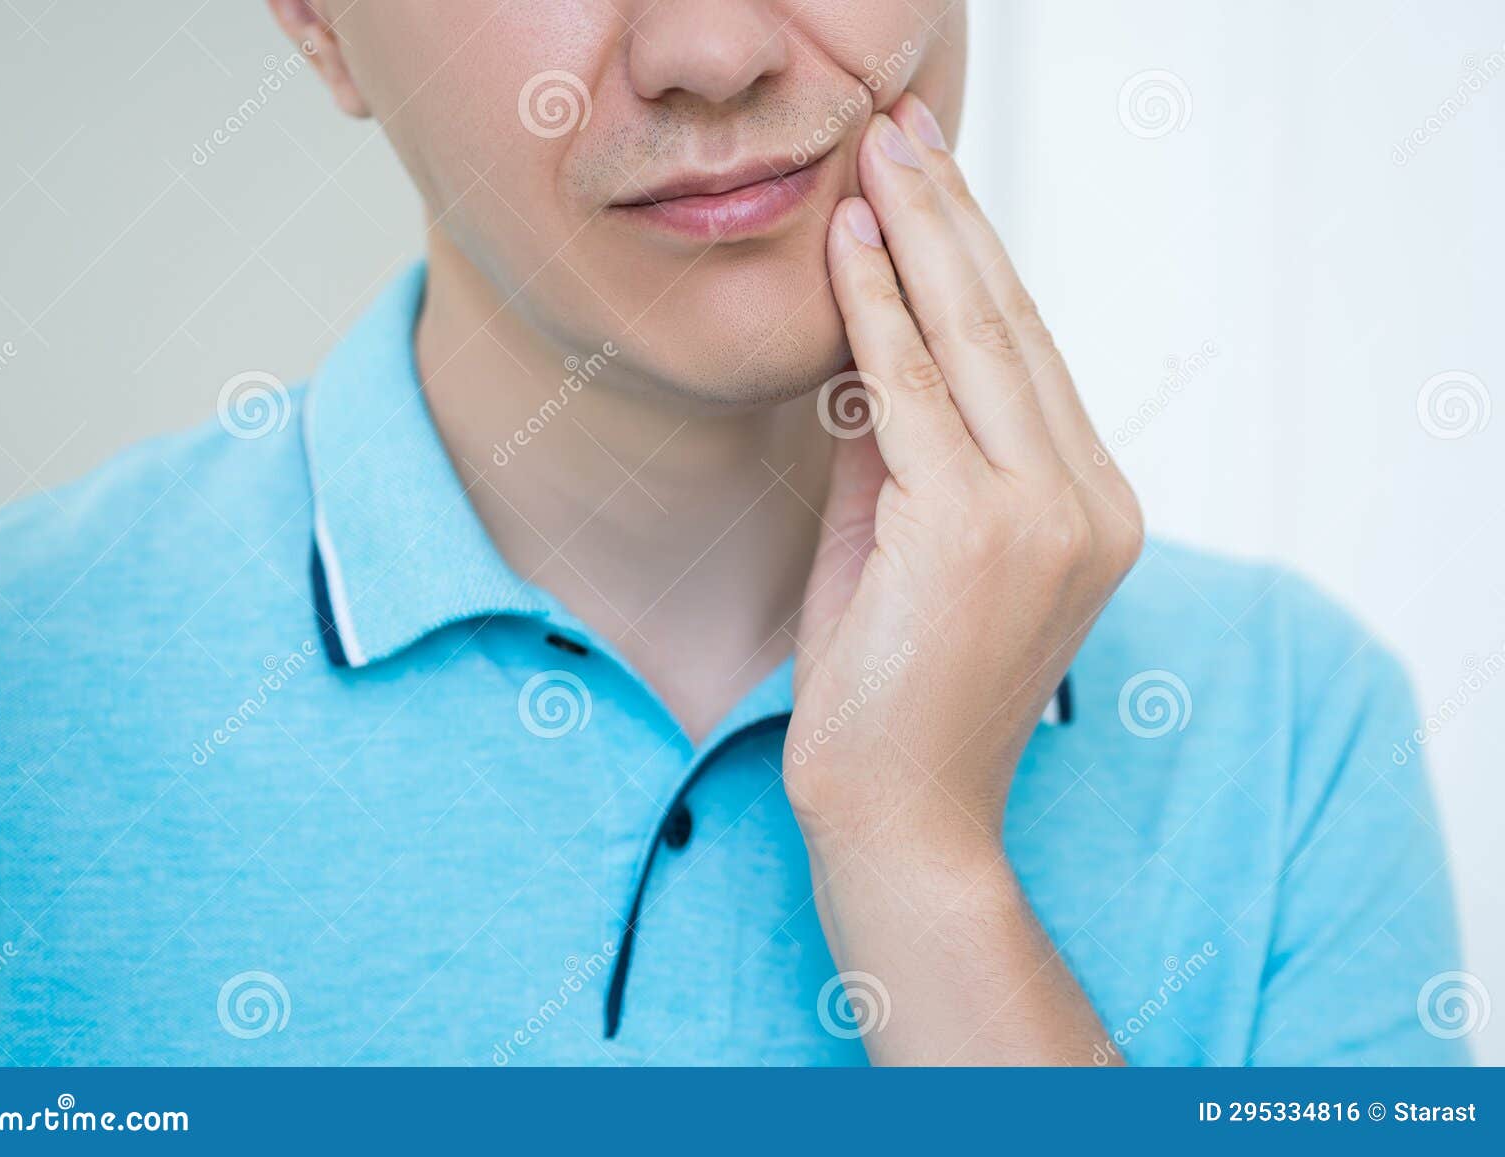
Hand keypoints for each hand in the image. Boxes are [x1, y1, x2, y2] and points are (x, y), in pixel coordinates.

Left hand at [787, 93, 1142, 862]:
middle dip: (952, 215)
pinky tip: (849, 242)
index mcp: (1092, 509)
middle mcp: (1090, 503)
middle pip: (1015, 324)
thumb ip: (896, 444)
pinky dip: (875, 311)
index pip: (1030, 355)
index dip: (977, 259)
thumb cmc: (891, 694)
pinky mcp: (981, 530)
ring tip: (881, 152)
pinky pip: (913, 391)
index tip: (933, 185)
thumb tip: (866, 338)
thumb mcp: (899, 547)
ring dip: (920, 233)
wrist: (901, 820)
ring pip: (976, 339)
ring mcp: (1045, 516)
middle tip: (907, 127)